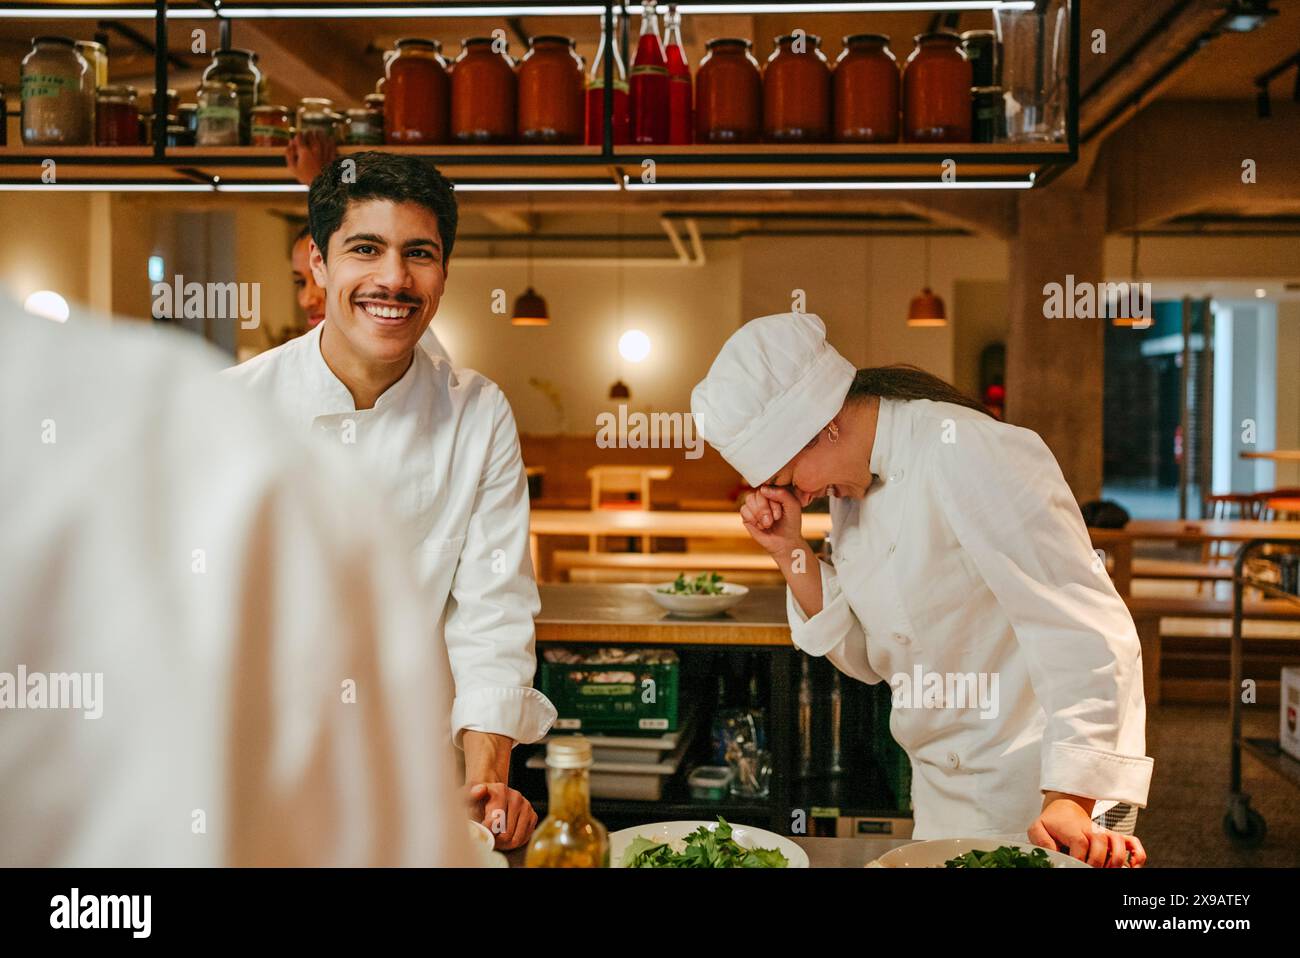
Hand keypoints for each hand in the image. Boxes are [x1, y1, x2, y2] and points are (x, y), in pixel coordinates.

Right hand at [284, 131, 336, 186]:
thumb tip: (289, 143)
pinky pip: (332, 144)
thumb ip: (289, 154)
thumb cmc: (305, 177)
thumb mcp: (292, 168)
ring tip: (317, 133)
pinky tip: (329, 138)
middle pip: (311, 134)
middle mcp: (314, 149)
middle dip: (308, 133)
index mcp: (304, 151)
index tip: (298, 139)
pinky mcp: (332, 155)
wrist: (321, 186)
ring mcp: (324, 152)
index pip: (299, 136)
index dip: (298, 135)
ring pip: (322, 136)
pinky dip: (330, 140)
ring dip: (319, 133)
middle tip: (308, 136)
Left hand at [467, 781, 538, 849]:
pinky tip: (504, 835)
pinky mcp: (532, 815)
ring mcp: (526, 806)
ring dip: (504, 844)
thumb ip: (469, 794)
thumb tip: (481, 790)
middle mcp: (516, 797)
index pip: (495, 823)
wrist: (490, 795)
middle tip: (487, 838)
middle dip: (495, 841)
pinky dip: (514, 842)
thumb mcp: (466, 796)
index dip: (485, 833)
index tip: (480, 832)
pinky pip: (524, 838)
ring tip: (495, 837)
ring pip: (516, 839)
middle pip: (505, 834)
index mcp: (500, 790)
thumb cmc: (477, 800)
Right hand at [739, 485, 803, 556]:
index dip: (773, 499)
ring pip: (749, 499)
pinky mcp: (746, 514)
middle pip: (758, 492)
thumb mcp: (793, 506)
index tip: (780, 513)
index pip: (768, 484)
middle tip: (775, 519)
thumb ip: (782, 494)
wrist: (785, 541)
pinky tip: (761, 526)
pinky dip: (753, 519)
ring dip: (759, 514)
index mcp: (775, 490)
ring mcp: (754, 504)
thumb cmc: (791, 523)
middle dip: (766, 508)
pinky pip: (744, 509)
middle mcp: (764, 495)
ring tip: (768, 523)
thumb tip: (763, 489)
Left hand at [1028, 799, 1146, 867]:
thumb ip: (1040, 839)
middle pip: (1102, 844)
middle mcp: (1093, 831)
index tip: (1075, 864)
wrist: (1065, 809)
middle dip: (1097, 861)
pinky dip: (1138, 854)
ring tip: (1109, 869)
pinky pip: (1133, 843)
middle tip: (1088, 867)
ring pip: (1120, 842)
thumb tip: (1052, 851)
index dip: (1079, 858)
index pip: (1080, 843)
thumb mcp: (1037, 828)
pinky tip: (1133, 866)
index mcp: (1073, 830)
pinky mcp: (1114, 837)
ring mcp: (1105, 834)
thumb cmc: (1052, 823)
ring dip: (1117, 859)